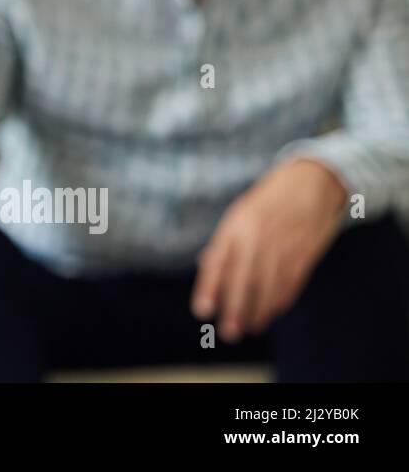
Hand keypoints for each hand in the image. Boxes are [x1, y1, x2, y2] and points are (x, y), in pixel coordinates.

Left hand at [190, 157, 347, 341]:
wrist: (312, 182)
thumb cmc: (268, 199)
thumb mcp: (239, 212)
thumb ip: (224, 240)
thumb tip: (205, 265)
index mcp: (236, 224)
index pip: (217, 260)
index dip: (208, 287)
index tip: (201, 311)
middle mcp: (257, 235)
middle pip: (242, 278)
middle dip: (234, 308)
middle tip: (227, 332)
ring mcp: (283, 245)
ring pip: (267, 286)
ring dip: (258, 311)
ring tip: (250, 327)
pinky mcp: (305, 253)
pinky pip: (290, 283)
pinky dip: (280, 301)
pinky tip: (271, 312)